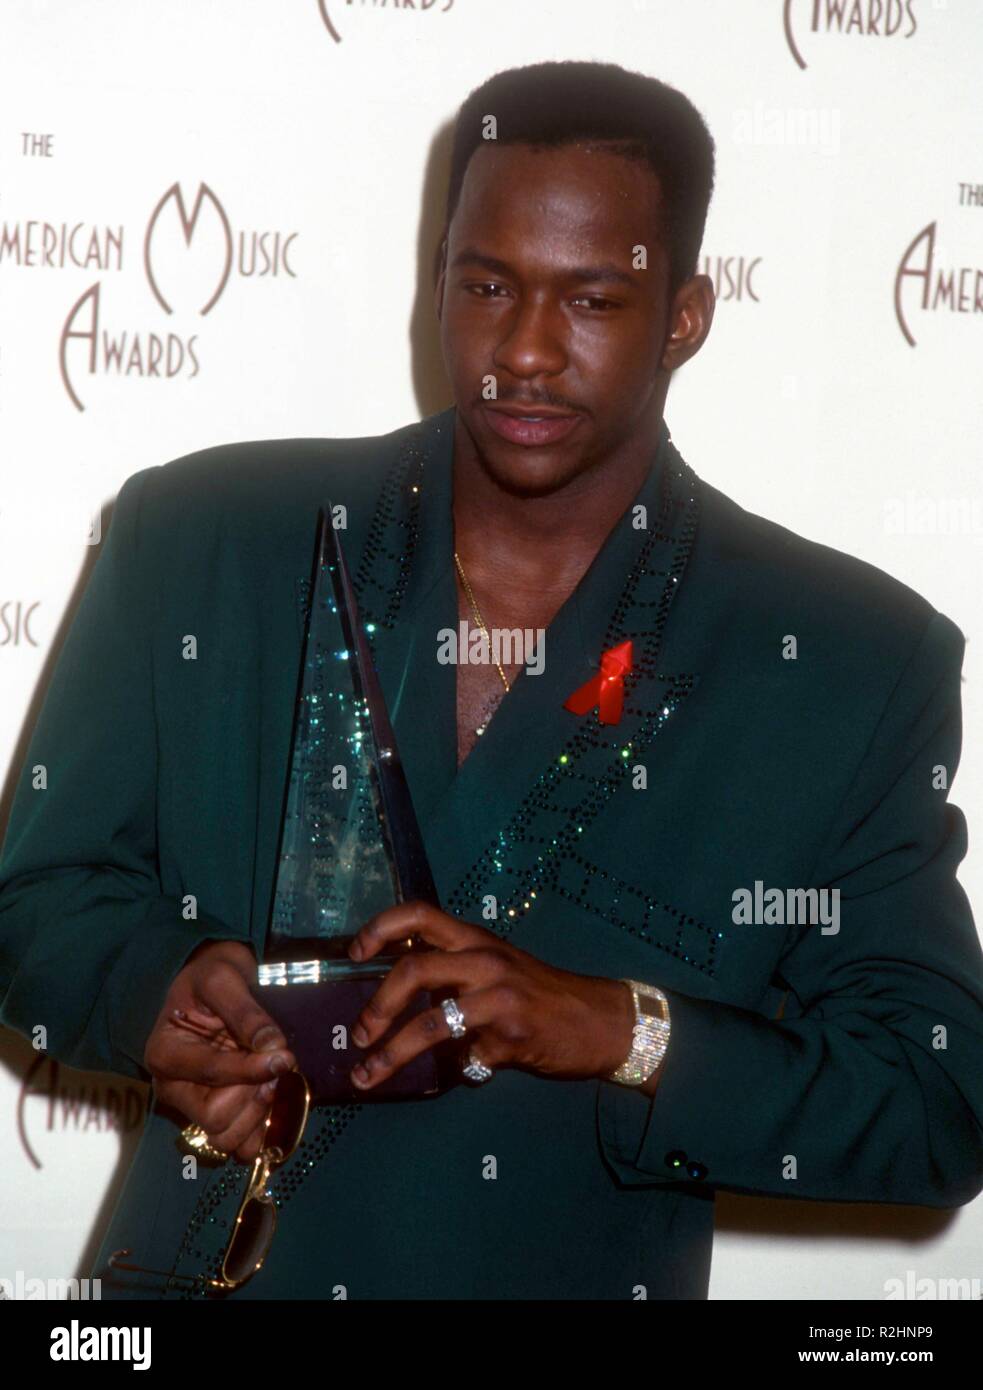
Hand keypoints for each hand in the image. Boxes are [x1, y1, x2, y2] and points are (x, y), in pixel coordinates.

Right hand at [143, 940, 295, 1163]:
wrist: (210, 986)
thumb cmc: (209, 978)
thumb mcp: (223, 979)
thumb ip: (246, 1012)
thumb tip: (272, 1048)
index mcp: (165, 1054)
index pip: (211, 1074)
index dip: (251, 1070)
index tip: (284, 1057)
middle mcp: (174, 1089)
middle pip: (214, 1118)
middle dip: (252, 1095)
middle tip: (275, 1066)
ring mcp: (193, 1108)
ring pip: (226, 1139)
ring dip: (259, 1113)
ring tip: (272, 1080)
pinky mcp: (216, 1118)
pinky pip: (240, 1147)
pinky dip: (262, 1131)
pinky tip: (273, 1099)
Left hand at [347, 902, 635, 1089]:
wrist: (600, 1020)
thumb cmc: (542, 994)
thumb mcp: (498, 968)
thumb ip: (455, 972)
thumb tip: (398, 996)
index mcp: (477, 939)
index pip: (420, 914)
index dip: (380, 928)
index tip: (353, 952)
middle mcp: (485, 961)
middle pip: (414, 970)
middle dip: (377, 1005)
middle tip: (359, 1033)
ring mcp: (499, 999)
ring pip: (429, 1024)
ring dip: (391, 1054)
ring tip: (368, 1076)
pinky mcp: (511, 1038)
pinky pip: (465, 1060)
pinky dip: (457, 1071)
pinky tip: (467, 1071)